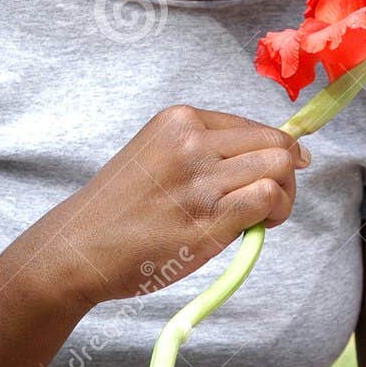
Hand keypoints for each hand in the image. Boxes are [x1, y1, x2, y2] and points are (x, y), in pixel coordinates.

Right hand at [44, 104, 308, 304]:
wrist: (79, 247)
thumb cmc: (120, 206)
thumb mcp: (157, 151)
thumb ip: (204, 147)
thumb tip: (272, 153)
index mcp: (180, 119)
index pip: (255, 126)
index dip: (272, 151)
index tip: (267, 173)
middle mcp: (192, 142)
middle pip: (277, 144)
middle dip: (286, 172)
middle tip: (269, 200)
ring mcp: (201, 181)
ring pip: (280, 168)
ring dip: (284, 195)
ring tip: (261, 216)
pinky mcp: (209, 221)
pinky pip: (267, 199)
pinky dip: (275, 213)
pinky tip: (257, 227)